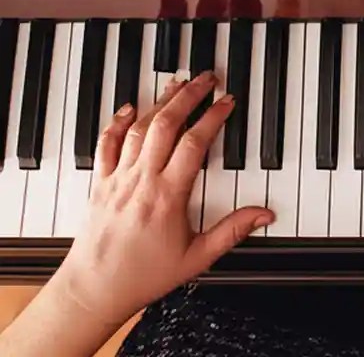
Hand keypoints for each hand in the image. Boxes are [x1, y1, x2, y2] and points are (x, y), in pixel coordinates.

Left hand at [49, 72, 273, 327]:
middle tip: (206, 78)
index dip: (213, 117)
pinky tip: (131, 108)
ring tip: (178, 84)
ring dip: (160, 102)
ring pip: (139, 129)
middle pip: (166, 124)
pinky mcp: (101, 184)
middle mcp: (141, 181)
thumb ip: (232, 231)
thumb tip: (264, 214)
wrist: (94, 289)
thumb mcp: (197, 257)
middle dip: (188, 96)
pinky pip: (108, 144)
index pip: (194, 143)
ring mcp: (118, 179)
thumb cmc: (143, 276)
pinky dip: (119, 122)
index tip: (226, 102)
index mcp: (168, 196)